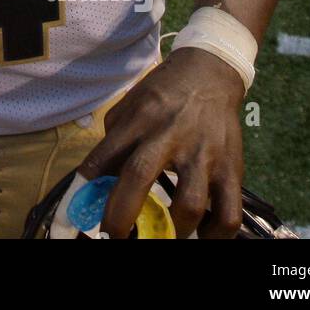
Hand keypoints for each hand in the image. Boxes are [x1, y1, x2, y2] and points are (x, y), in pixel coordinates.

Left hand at [78, 47, 245, 238]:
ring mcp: (204, 154)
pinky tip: (202, 235)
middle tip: (113, 236)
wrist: (210, 73)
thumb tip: (96, 183)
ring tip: (164, 233)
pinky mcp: (232, 169)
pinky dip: (216, 235)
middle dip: (121, 215)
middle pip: (140, 177)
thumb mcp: (130, 106)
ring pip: (188, 204)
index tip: (78, 214)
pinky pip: (228, 213)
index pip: (105, 155)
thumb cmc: (163, 94)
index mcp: (139, 119)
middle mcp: (169, 135)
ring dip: (172, 229)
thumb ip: (114, 141)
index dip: (88, 186)